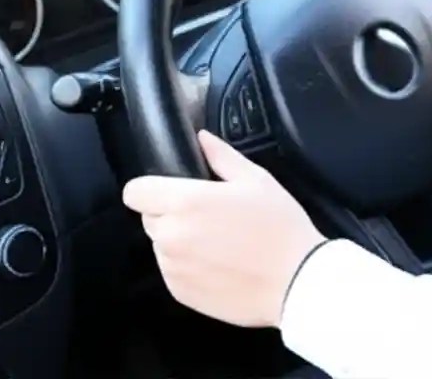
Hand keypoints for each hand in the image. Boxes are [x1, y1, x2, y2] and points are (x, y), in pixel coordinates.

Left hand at [122, 130, 327, 328]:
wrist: (296, 282)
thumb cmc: (280, 229)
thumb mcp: (257, 181)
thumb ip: (222, 156)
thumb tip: (203, 139)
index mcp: (185, 202)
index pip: (135, 191)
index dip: (151, 188)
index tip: (171, 191)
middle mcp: (171, 236)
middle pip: (150, 218)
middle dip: (172, 214)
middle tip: (210, 216)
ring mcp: (173, 267)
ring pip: (162, 245)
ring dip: (181, 241)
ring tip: (221, 243)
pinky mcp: (179, 292)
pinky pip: (173, 271)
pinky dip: (190, 266)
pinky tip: (222, 264)